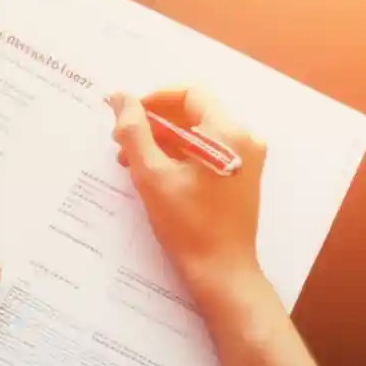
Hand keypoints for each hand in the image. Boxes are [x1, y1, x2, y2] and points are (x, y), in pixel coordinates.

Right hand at [108, 88, 267, 301]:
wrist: (222, 272)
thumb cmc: (188, 225)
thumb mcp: (152, 174)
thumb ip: (134, 131)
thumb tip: (119, 97)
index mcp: (228, 133)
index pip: (189, 93)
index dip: (154, 99)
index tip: (128, 116)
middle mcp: (244, 139)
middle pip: (193, 111)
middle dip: (154, 121)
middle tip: (122, 140)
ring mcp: (246, 158)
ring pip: (197, 131)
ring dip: (163, 139)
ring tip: (131, 160)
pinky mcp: (241, 175)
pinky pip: (206, 150)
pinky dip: (179, 153)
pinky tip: (153, 171)